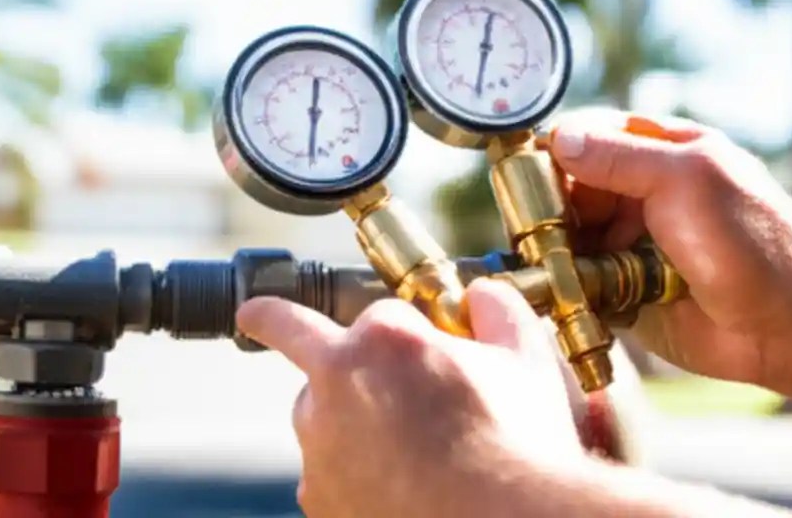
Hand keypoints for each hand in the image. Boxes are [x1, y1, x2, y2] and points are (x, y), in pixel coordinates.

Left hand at [236, 280, 585, 517]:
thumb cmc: (519, 447)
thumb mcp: (527, 362)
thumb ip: (499, 311)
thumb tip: (481, 295)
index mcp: (383, 337)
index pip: (378, 309)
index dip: (409, 329)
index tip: (406, 333)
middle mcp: (335, 383)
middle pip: (317, 353)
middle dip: (303, 341)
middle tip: (264, 319)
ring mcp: (319, 445)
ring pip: (319, 416)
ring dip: (344, 418)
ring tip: (402, 445)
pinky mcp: (315, 496)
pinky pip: (325, 472)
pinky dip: (349, 473)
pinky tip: (395, 484)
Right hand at [549, 108, 791, 385]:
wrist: (787, 327)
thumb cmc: (749, 242)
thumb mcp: (682, 180)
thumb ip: (619, 158)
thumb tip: (559, 138)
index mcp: (663, 152)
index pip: (590, 135)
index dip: (558, 151)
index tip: (531, 175)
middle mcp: (644, 194)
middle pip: (570, 189)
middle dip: (550, 208)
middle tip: (539, 230)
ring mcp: (633, 243)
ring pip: (569, 238)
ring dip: (556, 251)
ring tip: (552, 266)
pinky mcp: (626, 291)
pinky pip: (580, 284)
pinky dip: (567, 288)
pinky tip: (561, 293)